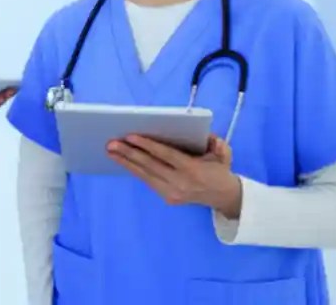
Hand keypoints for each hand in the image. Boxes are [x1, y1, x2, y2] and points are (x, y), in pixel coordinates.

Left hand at [107, 134, 241, 216]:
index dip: (148, 146)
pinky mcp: (168, 198)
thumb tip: (206, 136)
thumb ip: (217, 144)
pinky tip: (123, 161)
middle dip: (129, 153)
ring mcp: (172, 193)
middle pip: (150, 166)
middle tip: (111, 143)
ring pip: (145, 175)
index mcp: (193, 170)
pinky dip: (135, 170)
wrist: (224, 197)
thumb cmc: (220, 169)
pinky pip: (148, 181)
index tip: (130, 136)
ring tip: (111, 151)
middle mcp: (180, 183)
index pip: (166, 155)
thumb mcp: (224, 154)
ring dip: (126, 162)